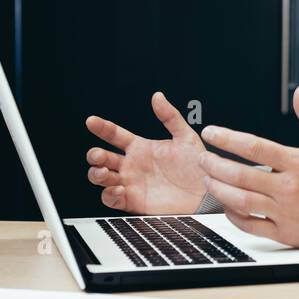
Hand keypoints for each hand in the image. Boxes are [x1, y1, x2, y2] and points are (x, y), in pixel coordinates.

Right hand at [85, 92, 206, 214]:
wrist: (206, 195)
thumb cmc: (198, 167)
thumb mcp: (186, 138)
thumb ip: (170, 117)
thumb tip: (158, 96)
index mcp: (141, 148)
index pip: (115, 135)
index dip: (102, 127)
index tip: (92, 121)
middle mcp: (132, 165)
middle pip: (102, 158)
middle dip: (95, 155)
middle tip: (99, 155)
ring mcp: (131, 183)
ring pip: (101, 177)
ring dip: (96, 174)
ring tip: (104, 171)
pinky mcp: (133, 201)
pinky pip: (111, 199)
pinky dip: (109, 195)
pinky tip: (117, 189)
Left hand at [197, 86, 298, 248]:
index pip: (254, 147)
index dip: (227, 138)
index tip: (211, 132)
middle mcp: (290, 188)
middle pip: (240, 175)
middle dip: (214, 164)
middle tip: (202, 158)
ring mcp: (286, 213)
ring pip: (241, 201)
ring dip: (219, 189)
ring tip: (208, 179)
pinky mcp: (285, 233)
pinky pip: (251, 225)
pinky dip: (234, 216)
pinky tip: (227, 205)